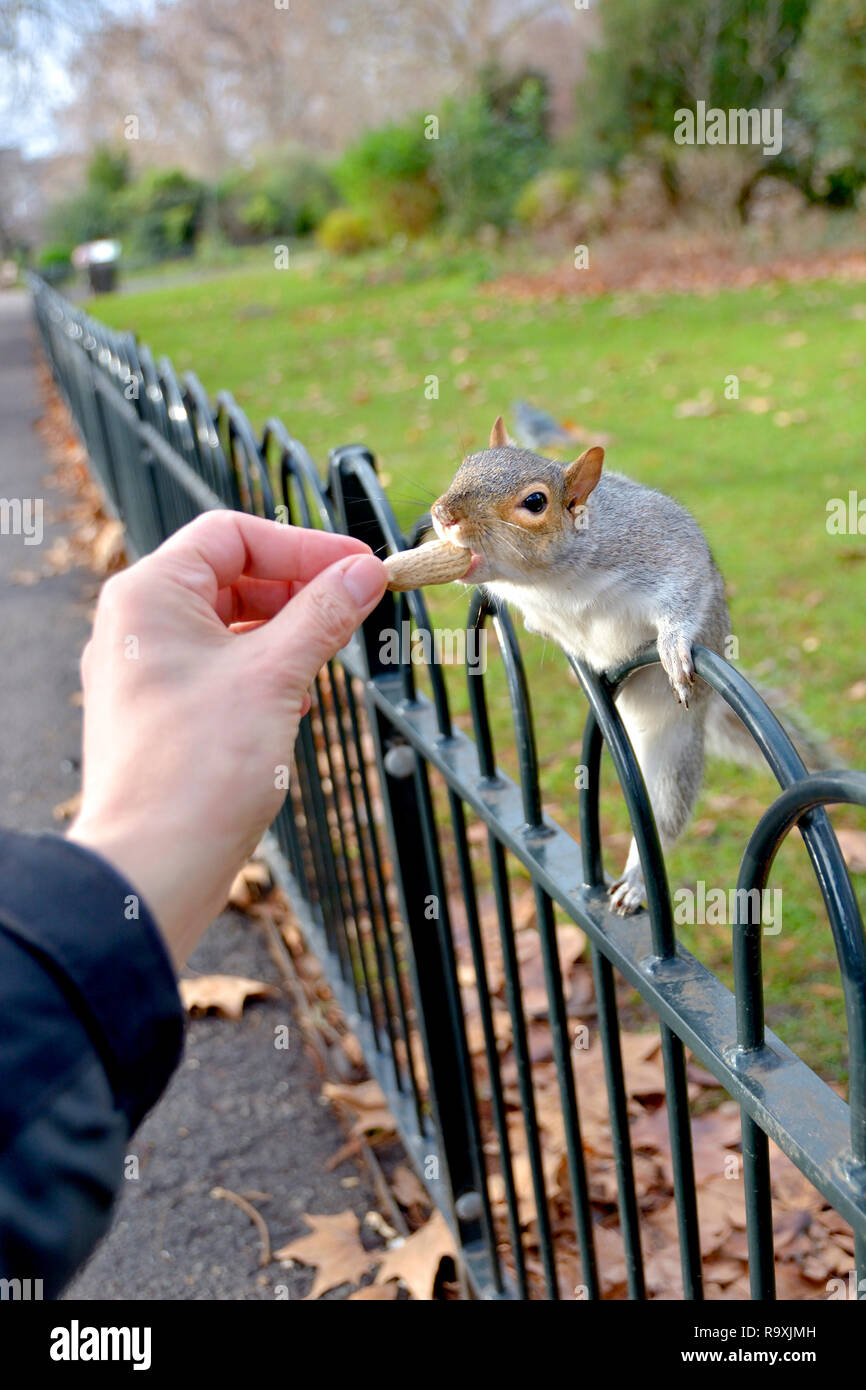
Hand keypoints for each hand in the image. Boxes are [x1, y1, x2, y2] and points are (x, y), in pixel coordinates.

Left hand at [68, 511, 386, 967]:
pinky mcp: (162, 714)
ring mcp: (147, 671)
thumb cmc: (199, 768)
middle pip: (231, 576)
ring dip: (286, 632)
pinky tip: (297, 701)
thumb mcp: (275, 676)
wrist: (153, 866)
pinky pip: (219, 669)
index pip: (232, 534)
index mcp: (150, 595)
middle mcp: (139, 625)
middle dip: (298, 589)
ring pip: (229, 626)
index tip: (360, 567)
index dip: (303, 545)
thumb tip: (364, 573)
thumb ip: (322, 614)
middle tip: (358, 606)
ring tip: (332, 653)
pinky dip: (263, 672)